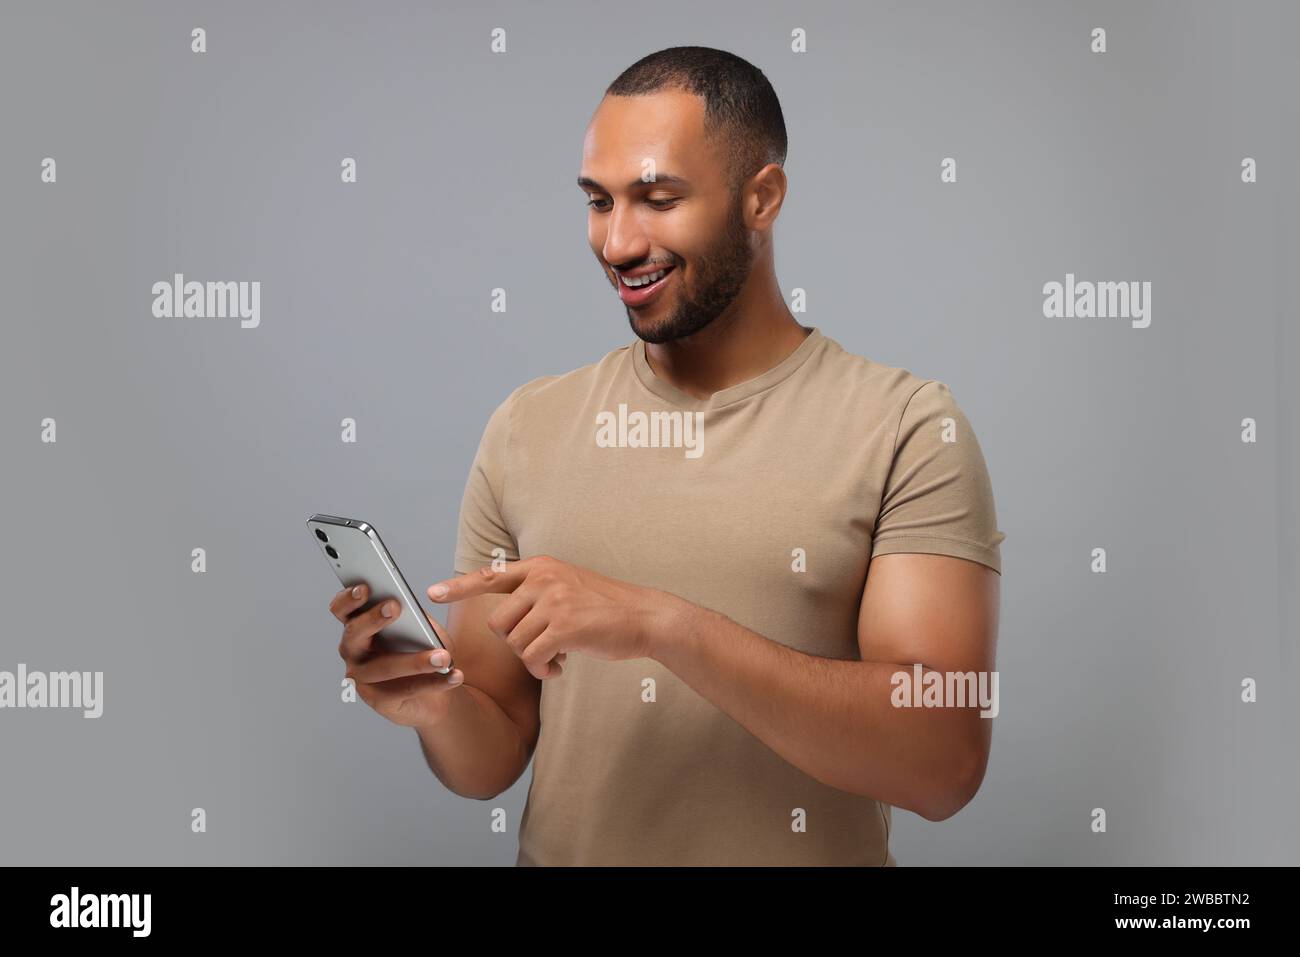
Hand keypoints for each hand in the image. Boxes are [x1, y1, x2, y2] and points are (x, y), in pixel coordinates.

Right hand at [330, 583, 463, 727]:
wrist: (434, 691)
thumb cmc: (422, 649)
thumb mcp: (422, 628)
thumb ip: (414, 618)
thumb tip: (412, 611)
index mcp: (358, 626)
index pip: (342, 609)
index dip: (348, 598)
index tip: (365, 587)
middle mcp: (352, 651)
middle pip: (353, 634)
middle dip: (372, 619)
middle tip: (394, 607)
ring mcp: (362, 678)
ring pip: (384, 667)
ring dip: (415, 661)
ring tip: (443, 657)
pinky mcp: (378, 701)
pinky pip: (406, 690)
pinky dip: (434, 683)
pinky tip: (454, 675)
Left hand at [426, 556, 676, 679]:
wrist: (645, 617)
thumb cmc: (606, 610)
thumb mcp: (568, 587)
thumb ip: (537, 593)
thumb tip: (505, 618)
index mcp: (542, 566)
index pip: (490, 576)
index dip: (459, 587)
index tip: (431, 593)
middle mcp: (544, 578)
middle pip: (498, 621)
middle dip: (513, 643)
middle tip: (539, 649)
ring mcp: (553, 599)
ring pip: (514, 642)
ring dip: (530, 659)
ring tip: (554, 658)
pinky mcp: (563, 625)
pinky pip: (531, 658)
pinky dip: (542, 670)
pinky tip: (560, 667)